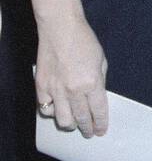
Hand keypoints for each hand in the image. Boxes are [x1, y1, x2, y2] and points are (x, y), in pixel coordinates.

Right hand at [35, 14, 107, 137]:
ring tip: (74, 124)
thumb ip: (100, 82)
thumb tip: (97, 98)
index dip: (100, 124)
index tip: (100, 130)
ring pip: (63, 120)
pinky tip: (57, 110)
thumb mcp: (101, 61)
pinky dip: (52, 112)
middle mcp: (74, 90)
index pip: (98, 111)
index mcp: (92, 83)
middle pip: (81, 119)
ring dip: (70, 125)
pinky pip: (46, 108)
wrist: (60, 28)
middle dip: (87, 128)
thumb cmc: (83, 41)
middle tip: (89, 132)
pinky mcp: (41, 86)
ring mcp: (56, 90)